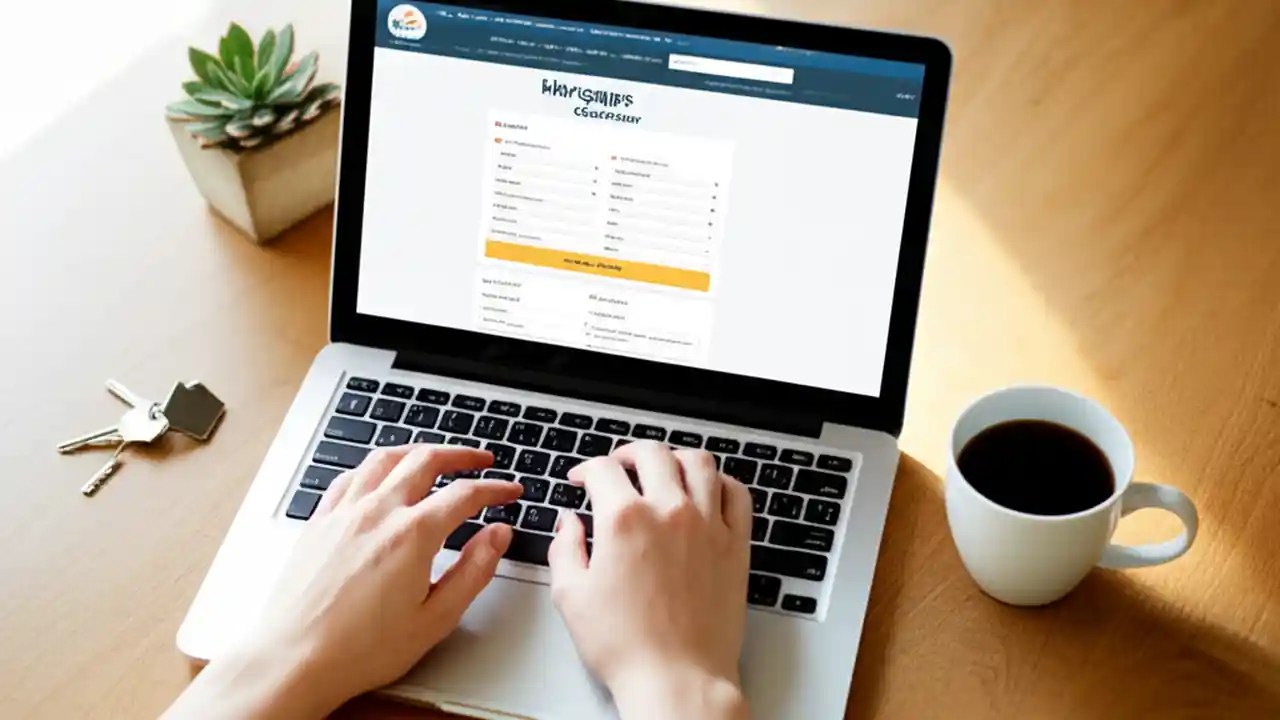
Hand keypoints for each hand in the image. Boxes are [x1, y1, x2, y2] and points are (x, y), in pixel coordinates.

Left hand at [164, 445, 521, 719]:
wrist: (295, 660)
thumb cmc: (361, 649)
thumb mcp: (435, 619)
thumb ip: (474, 571)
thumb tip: (498, 535)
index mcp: (412, 535)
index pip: (465, 494)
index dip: (494, 489)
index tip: (509, 491)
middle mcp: (377, 512)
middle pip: (426, 460)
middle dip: (461, 455)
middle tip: (482, 460)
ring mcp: (343, 513)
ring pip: (385, 459)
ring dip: (417, 451)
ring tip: (435, 456)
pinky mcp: (318, 522)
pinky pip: (349, 477)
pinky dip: (374, 467)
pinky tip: (379, 475)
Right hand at [548, 441, 752, 719]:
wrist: (676, 679)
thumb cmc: (625, 646)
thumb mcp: (571, 596)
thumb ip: (564, 549)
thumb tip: (568, 524)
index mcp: (624, 519)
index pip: (602, 469)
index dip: (585, 469)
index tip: (582, 480)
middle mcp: (669, 512)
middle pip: (652, 453)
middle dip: (628, 453)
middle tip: (619, 465)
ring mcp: (707, 525)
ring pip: (698, 462)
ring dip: (676, 457)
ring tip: (664, 467)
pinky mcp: (736, 545)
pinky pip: (737, 494)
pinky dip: (721, 481)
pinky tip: (708, 489)